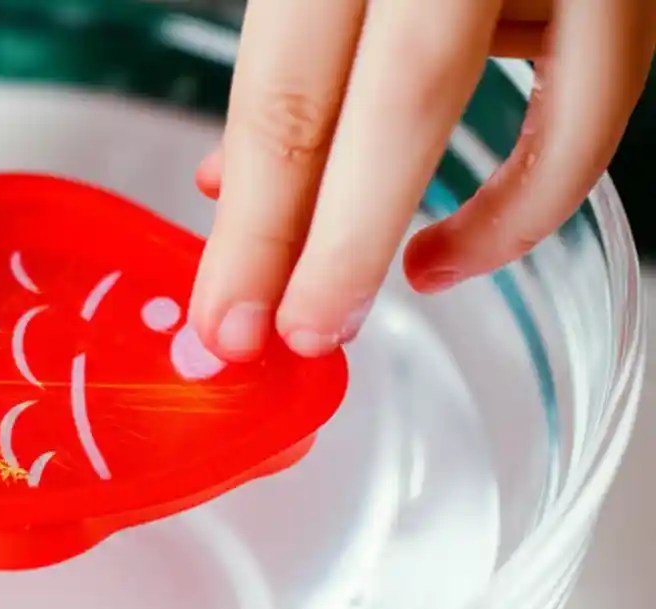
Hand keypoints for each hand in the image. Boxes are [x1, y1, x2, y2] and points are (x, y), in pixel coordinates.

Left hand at [190, 0, 653, 359]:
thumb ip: (280, 49)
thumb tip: (233, 185)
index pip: (288, 91)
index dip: (258, 226)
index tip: (224, 320)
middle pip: (401, 104)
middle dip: (342, 247)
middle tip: (298, 337)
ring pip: (555, 104)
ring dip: (482, 215)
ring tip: (411, 271)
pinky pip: (605, 80)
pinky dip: (547, 161)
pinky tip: (481, 201)